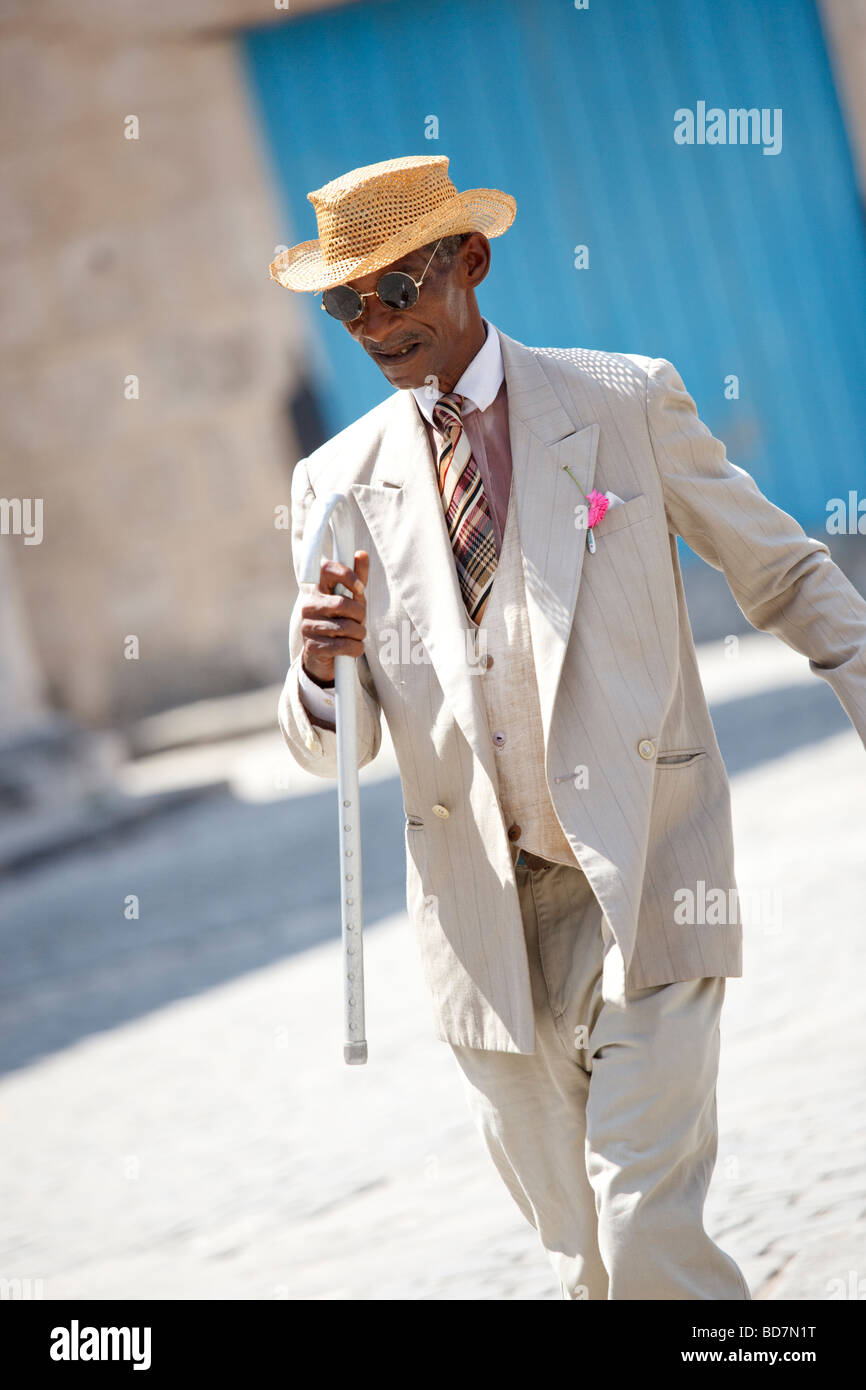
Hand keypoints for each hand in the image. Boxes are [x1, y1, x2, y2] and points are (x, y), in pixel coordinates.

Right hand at [300, 550, 368, 684]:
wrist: (325, 655)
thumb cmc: (340, 621)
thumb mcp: (352, 598)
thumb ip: (358, 577)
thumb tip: (361, 554)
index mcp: (318, 589)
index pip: (327, 569)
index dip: (347, 575)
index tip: (360, 589)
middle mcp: (309, 605)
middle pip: (341, 603)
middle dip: (359, 614)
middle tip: (361, 620)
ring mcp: (308, 626)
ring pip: (345, 627)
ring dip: (359, 633)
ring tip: (358, 635)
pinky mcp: (312, 647)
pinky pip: (341, 646)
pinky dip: (355, 648)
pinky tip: (354, 647)